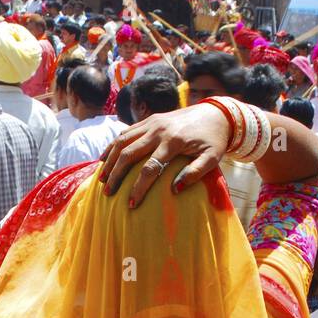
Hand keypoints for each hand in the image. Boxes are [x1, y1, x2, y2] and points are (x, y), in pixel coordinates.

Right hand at [98, 104, 230, 204]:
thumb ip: (195, 173)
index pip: (150, 168)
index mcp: (173, 141)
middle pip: (128, 154)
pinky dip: (112, 146)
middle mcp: (158, 130)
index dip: (138, 188)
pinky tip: (104, 159)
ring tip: (101, 179)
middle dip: (116, 175)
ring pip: (122, 141)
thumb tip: (174, 190)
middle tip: (108, 193)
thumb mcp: (212, 158)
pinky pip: (126, 132)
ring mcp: (152, 123)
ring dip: (109, 160)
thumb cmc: (214, 140)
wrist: (216, 113)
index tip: (131, 204)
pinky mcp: (149, 119)